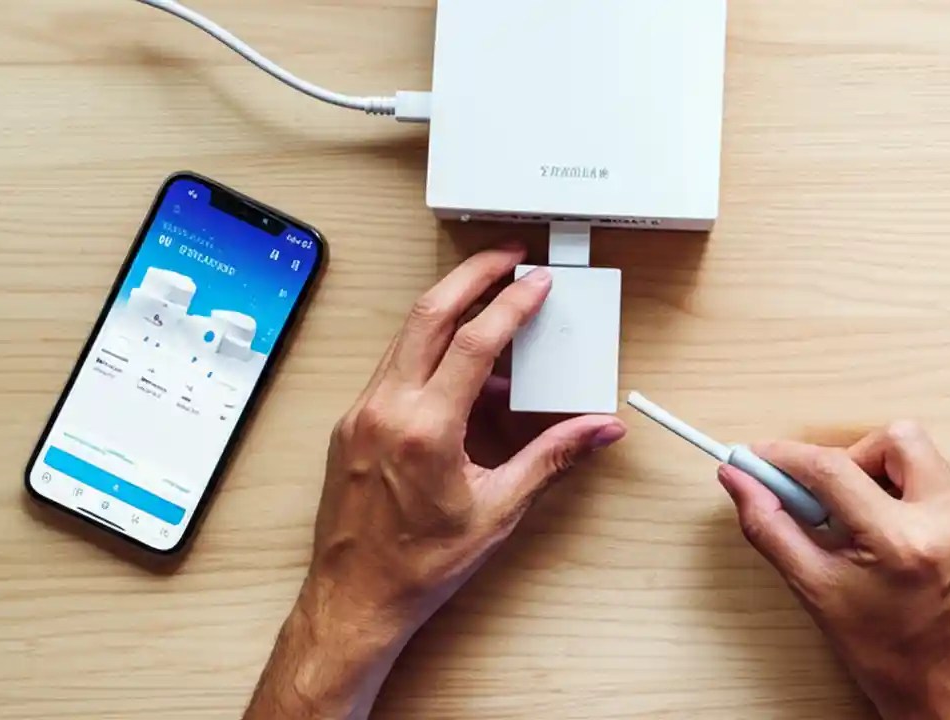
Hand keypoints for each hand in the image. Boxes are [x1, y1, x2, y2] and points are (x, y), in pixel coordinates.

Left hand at [245, 246, 626, 719]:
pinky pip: (394, 366)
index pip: (472, 342)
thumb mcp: (498, 511)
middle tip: (506, 259)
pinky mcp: (351, 422)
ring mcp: (361, 412)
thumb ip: (552, 459)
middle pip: (428, 314)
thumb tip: (598, 430)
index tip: (536, 284)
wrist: (355, 597)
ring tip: (489, 301)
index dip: (510, 305)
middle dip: (471, 276)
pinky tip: (460, 365)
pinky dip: (428, 349)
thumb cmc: (418, 564)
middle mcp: (385, 410)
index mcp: (424, 429)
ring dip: (448, 308)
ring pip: (405, 336)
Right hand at [717, 422, 949, 719]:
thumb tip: (738, 481)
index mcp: (901, 543)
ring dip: (879, 474)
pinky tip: (889, 534)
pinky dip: (905, 495)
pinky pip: (940, 482)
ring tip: (859, 520)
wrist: (949, 693)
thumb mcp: (814, 590)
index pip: (833, 469)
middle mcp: (948, 523)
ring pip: (919, 456)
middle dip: (851, 455)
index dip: (787, 456)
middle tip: (828, 495)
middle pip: (895, 438)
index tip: (759, 456)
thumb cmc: (886, 653)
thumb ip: (769, 526)